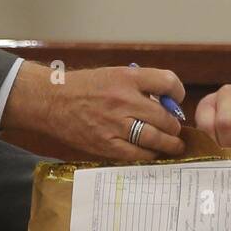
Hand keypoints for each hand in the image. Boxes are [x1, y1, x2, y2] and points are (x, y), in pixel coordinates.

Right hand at [2, 63, 186, 160]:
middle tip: (174, 129)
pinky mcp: (106, 145)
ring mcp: (115, 124)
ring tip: (174, 145)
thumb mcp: (113, 75)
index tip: (176, 99)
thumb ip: (139, 85)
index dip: (178, 93)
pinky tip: (153, 153)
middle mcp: (124, 100)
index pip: (167, 82)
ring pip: (155, 139)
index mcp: (127, 78)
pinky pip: (137, 154)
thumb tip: (166, 103)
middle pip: (165, 117)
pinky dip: (150, 155)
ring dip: (169, 144)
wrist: (52, 101)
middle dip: (174, 125)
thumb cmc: (85, 87)